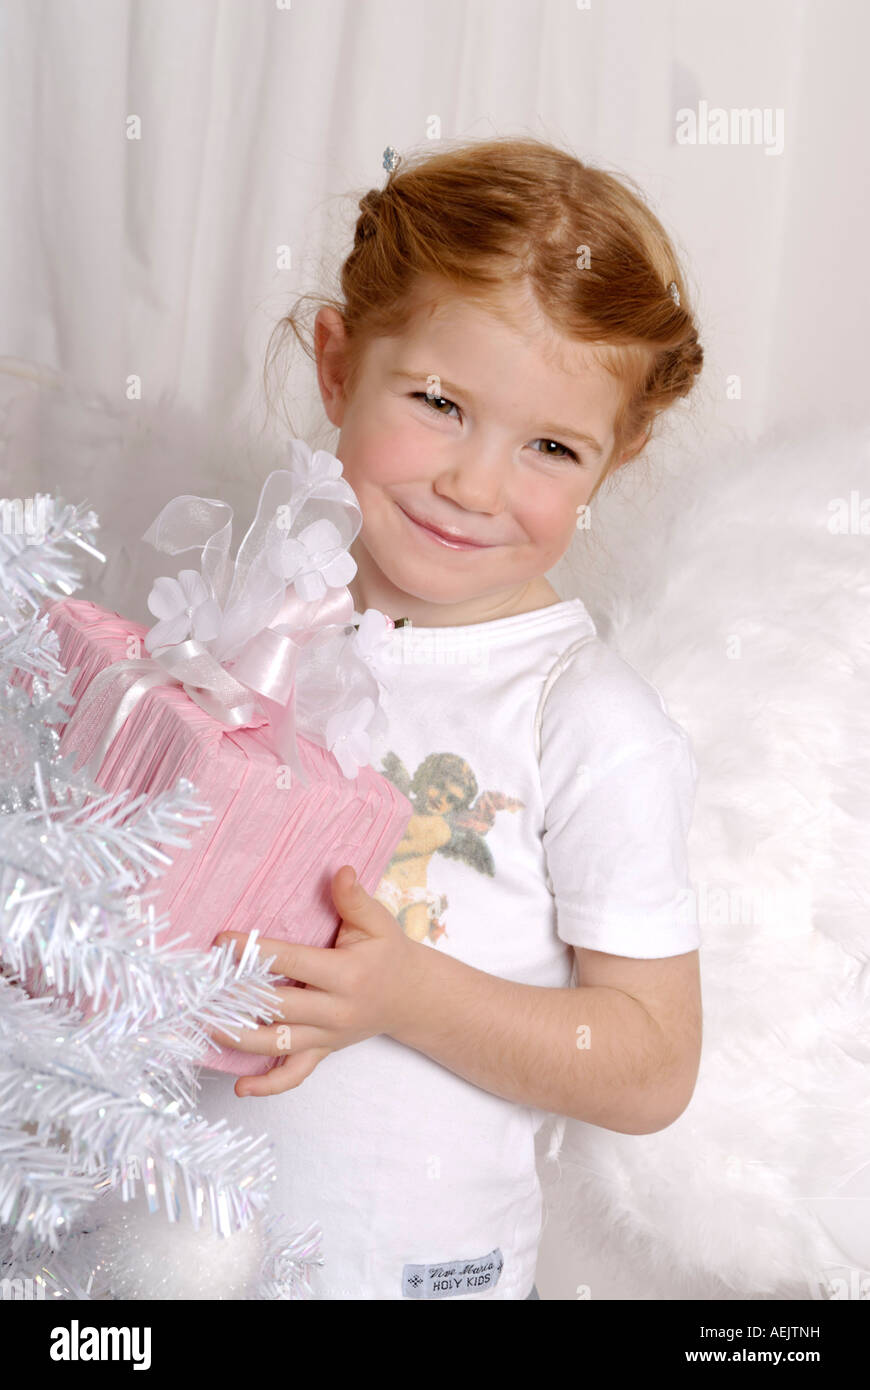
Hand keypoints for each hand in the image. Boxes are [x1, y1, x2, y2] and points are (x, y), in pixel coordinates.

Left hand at [206, 865, 419, 1098]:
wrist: (412, 997)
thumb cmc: (389, 954)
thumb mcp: (378, 922)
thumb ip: (355, 899)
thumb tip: (341, 870)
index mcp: (346, 974)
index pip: (292, 962)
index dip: (256, 952)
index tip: (222, 941)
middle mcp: (335, 1010)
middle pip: (278, 1006)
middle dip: (236, 995)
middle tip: (200, 984)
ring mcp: (328, 1036)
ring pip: (278, 1044)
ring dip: (238, 1036)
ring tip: (204, 1023)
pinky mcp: (323, 1052)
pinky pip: (295, 1075)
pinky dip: (267, 1086)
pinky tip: (239, 1087)